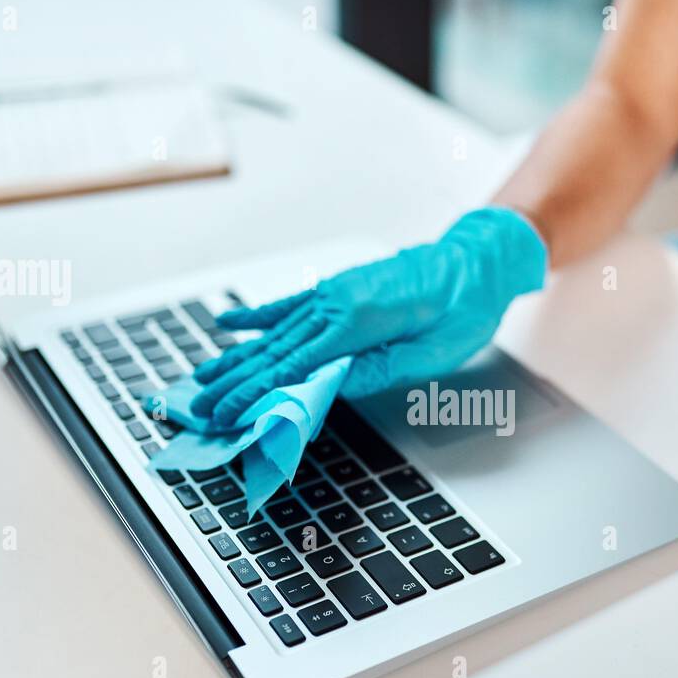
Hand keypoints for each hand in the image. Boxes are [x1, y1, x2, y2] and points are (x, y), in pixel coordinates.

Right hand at [189, 207, 546, 428]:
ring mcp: (334, 293)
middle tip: (199, 407)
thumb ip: (375, 370)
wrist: (477, 262)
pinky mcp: (339, 290)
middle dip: (233, 384)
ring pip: (275, 333)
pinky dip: (259, 316)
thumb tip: (327, 387)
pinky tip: (229, 323)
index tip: (226, 414)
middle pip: (274, 352)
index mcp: (357, 322)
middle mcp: (336, 303)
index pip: (293, 367)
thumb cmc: (463, 308)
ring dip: (236, 358)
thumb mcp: (431, 353)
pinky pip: (291, 305)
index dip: (254, 394)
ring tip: (202, 377)